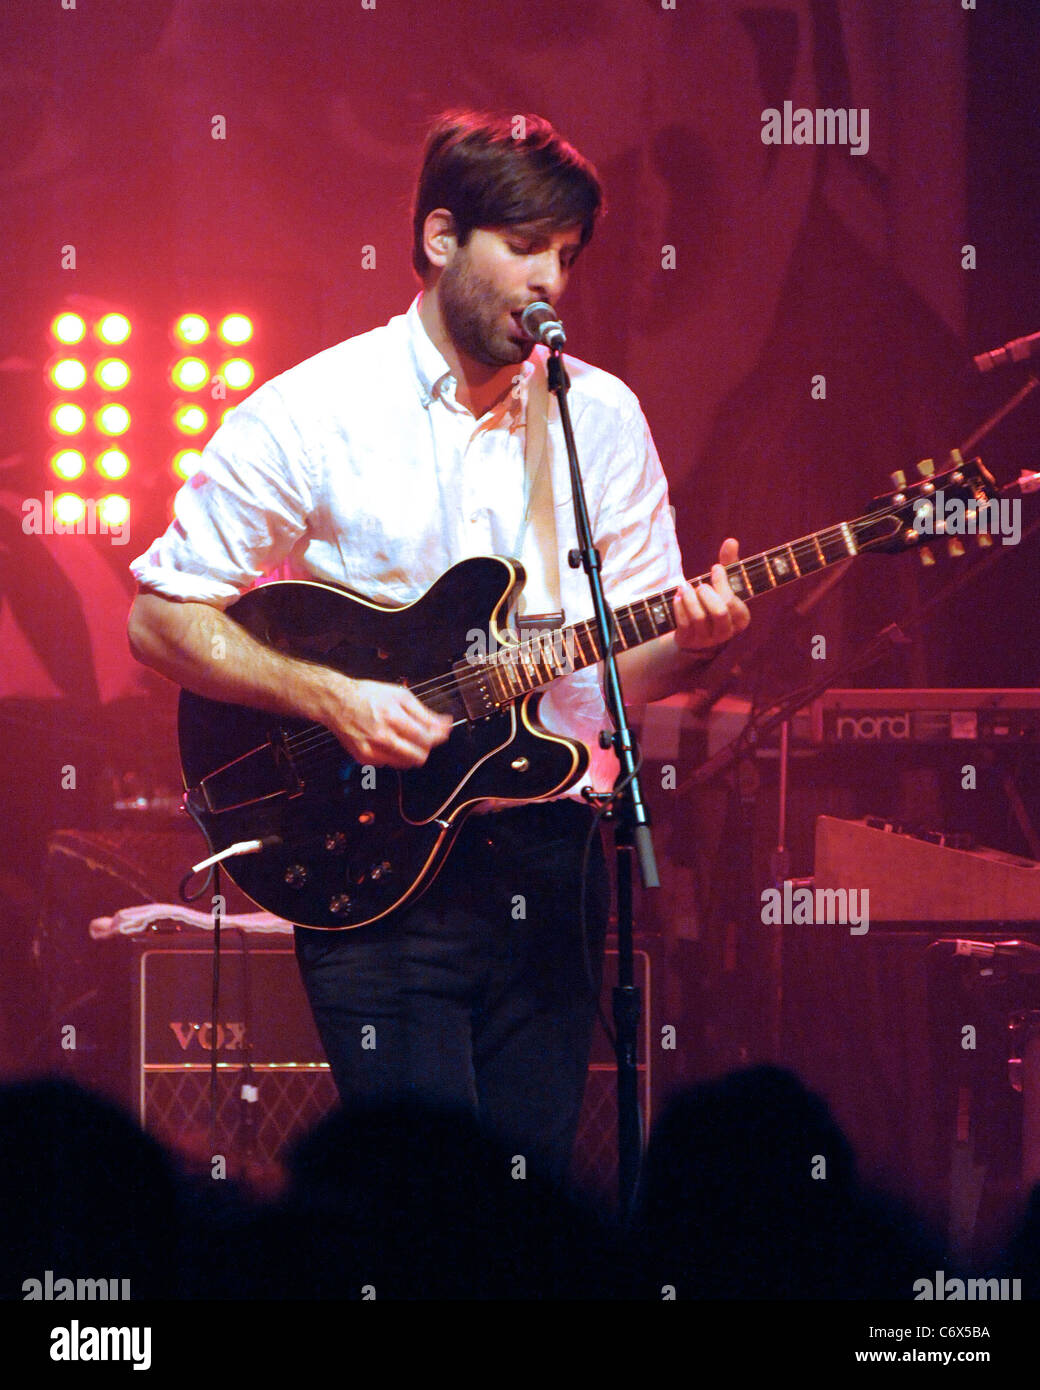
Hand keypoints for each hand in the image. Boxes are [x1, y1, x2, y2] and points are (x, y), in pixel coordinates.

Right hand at [327, 677, 452, 768]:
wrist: (336, 702)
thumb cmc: (367, 695)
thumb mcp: (400, 696)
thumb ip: (424, 713)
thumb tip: (445, 725)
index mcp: (392, 717)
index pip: (425, 738)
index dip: (438, 737)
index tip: (442, 733)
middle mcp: (382, 737)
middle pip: (418, 757)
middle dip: (426, 748)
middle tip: (423, 737)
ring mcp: (372, 750)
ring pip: (405, 764)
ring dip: (411, 753)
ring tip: (404, 737)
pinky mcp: (364, 758)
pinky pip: (389, 763)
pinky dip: (393, 754)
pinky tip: (387, 740)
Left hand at [673, 537, 750, 652]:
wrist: (699, 634)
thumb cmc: (715, 601)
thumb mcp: (725, 584)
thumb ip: (729, 563)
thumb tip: (731, 540)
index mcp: (741, 618)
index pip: (732, 601)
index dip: (722, 583)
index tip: (714, 568)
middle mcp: (727, 632)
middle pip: (719, 611)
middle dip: (707, 593)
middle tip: (700, 584)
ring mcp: (708, 639)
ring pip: (700, 618)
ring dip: (689, 598)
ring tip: (684, 586)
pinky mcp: (689, 640)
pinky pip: (684, 624)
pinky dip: (679, 607)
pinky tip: (677, 596)